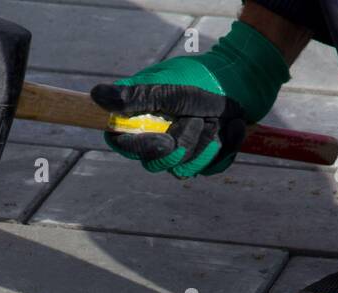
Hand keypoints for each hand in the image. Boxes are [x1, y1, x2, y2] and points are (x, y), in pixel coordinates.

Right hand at [91, 20, 287, 178]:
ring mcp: (182, 154)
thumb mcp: (169, 88)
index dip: (141, 148)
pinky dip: (226, 143)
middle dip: (183, 143)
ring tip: (215, 116)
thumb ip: (136, 97)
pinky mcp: (206, 161)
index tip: (164, 139)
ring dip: (206, 141)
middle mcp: (157, 140)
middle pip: (156, 164)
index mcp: (141, 122)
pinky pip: (213, 168)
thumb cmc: (201, 80)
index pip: (124, 145)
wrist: (241, 78)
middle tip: (198, 119)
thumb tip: (95, 96)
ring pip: (186, 169)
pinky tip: (231, 124)